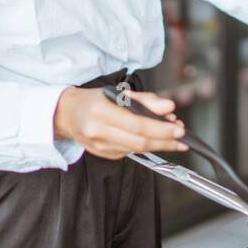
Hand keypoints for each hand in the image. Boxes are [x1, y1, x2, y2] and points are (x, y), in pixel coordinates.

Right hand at [53, 87, 186, 159]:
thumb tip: (169, 107)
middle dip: (165, 141)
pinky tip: (153, 139)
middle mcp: (99, 132)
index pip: (138, 125)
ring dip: (158, 145)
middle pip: (140, 142)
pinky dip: (144, 146)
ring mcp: (100, 146)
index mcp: (102, 112)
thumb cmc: (92, 100)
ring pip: (137, 149)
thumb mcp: (118, 93)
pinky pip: (130, 152)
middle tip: (181, 138)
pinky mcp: (103, 155)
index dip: (161, 130)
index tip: (179, 130)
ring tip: (172, 137)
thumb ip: (145, 100)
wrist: (66, 115)